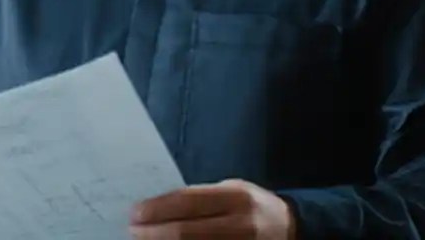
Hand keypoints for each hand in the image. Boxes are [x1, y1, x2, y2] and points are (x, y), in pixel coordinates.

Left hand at [129, 179, 295, 238]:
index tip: (135, 213)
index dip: (158, 209)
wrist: (292, 228)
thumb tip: (158, 206)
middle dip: (154, 233)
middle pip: (187, 232)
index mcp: (236, 197)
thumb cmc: (251, 205)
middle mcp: (241, 223)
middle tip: (133, 231)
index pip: (188, 202)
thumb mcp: (231, 190)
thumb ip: (201, 197)